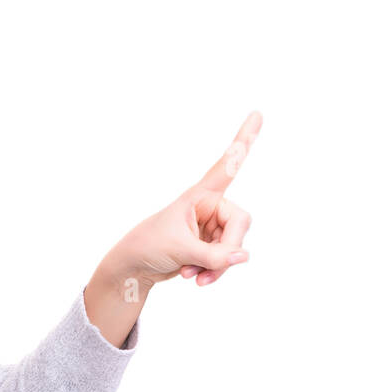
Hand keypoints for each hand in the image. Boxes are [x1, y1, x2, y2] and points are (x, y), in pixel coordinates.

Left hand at [112, 111, 260, 289]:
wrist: (134, 268)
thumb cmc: (149, 247)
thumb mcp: (180, 250)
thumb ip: (214, 255)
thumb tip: (246, 257)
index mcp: (199, 195)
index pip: (227, 165)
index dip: (244, 140)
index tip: (257, 113)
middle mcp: (210, 207)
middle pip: (240, 224)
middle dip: (227, 250)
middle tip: (208, 266)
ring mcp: (212, 227)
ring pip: (235, 247)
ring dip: (218, 267)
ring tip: (192, 276)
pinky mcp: (211, 246)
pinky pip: (226, 260)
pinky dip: (214, 272)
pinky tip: (195, 279)